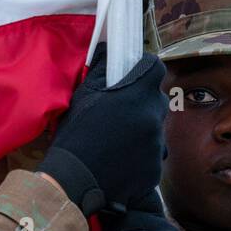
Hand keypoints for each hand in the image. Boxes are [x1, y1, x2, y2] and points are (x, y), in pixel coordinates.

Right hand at [37, 43, 167, 215]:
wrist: (73, 181)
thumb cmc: (74, 135)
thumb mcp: (82, 96)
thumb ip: (100, 69)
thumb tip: (107, 49)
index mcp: (137, 95)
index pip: (156, 68)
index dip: (145, 68)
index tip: (133, 73)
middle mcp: (153, 117)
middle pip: (156, 99)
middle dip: (142, 100)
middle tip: (120, 110)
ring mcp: (157, 145)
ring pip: (155, 128)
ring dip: (142, 128)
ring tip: (118, 139)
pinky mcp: (155, 168)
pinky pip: (152, 154)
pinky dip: (141, 154)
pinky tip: (120, 159)